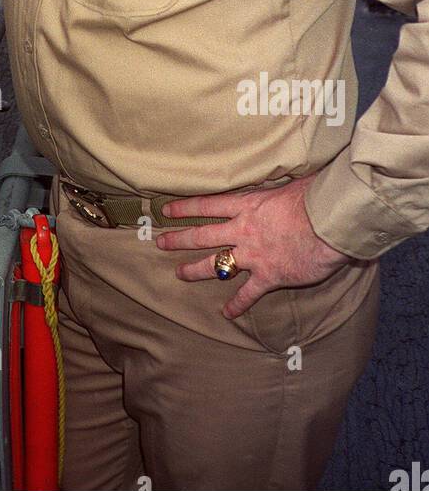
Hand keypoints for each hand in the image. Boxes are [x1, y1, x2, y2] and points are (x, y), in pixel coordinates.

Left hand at [154, 174, 363, 318]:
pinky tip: (226, 313)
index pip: (208, 205)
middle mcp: (243, 230)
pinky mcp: (268, 276)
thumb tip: (287, 176)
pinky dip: (237, 304)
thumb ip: (280, 186)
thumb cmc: (314, 197)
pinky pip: (247, 293)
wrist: (329, 224)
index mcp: (247, 205)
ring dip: (195, 270)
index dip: (185, 208)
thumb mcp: (291, 182)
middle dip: (179, 239)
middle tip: (160, 243)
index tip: (167, 211)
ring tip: (179, 274)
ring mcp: (253, 254)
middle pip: (203, 235)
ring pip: (216, 264)